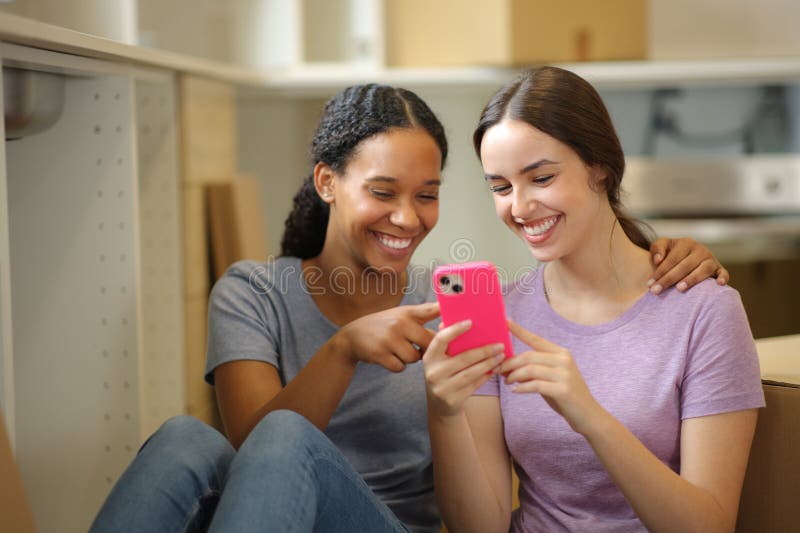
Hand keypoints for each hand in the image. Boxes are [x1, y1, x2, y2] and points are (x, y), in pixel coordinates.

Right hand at [336, 302, 439, 371]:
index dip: (449, 314)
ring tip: (400, 350)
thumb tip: (448, 321)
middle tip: (418, 346)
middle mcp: (399, 323)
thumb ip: (423, 315)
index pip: (432, 310)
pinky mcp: (380, 354)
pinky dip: (398, 365)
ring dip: (410, 358)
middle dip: (426, 348)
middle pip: (429, 343)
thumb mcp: (401, 314)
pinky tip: (390, 357)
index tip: (467, 321)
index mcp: (407, 312)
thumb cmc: (383, 325)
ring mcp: (389, 339)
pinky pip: (400, 367)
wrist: (351, 337)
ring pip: (414, 358)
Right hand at [423, 320, 505, 418]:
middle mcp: (433, 372)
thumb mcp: (440, 359)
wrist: (440, 405)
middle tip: (500, 345)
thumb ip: (447, 342)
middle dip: (484, 351)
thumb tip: (458, 320)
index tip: (470, 322)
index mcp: (429, 357)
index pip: (441, 340)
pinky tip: (495, 369)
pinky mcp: (453, 400)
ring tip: (500, 357)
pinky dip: (486, 376)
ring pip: (471, 373)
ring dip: (488, 364)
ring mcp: (442, 388)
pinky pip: (474, 385)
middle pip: (463, 358)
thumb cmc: (443, 373)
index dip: (455, 330)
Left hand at [499, 319, 602, 434]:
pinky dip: (521, 387)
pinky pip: (535, 385)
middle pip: (529, 356)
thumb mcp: (551, 377)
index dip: (520, 331)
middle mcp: (564, 360)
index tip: (506, 322)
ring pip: (530, 369)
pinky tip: (515, 391)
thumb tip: (510, 365)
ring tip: (507, 381)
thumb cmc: (565, 395)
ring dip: (514, 376)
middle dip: (510, 363)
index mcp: (561, 353)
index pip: (536, 339)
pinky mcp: (563, 390)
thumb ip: (535, 369)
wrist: (588, 414)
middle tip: (500, 370)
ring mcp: (565, 375)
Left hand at [648, 237, 728, 294]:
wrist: (689, 256)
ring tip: (679, 289)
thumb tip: (658, 260)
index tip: (649, 284)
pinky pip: (723, 273)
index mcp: (686, 243)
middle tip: (656, 291)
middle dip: (669, 279)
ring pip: (703, 270)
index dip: (660, 271)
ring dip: (692, 279)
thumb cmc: (672, 253)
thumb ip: (657, 249)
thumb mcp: (663, 246)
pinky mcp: (719, 269)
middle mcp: (700, 250)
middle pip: (684, 266)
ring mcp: (711, 260)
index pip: (672, 259)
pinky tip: (719, 284)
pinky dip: (723, 278)